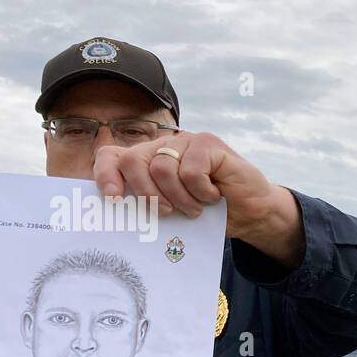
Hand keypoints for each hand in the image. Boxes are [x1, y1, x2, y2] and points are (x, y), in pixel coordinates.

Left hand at [92, 130, 302, 266]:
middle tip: (165, 212)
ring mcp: (186, 142)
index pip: (111, 156)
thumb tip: (121, 214)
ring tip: (196, 209)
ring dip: (180, 198)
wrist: (251, 212)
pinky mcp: (208, 143)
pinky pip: (191, 170)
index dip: (105, 174)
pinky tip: (214, 195)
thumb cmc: (210, 212)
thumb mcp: (172, 211)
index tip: (114, 197)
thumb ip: (147, 205)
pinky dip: (202, 191)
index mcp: (147, 161)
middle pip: (132, 160)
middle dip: (145, 193)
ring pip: (162, 167)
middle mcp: (162, 146)